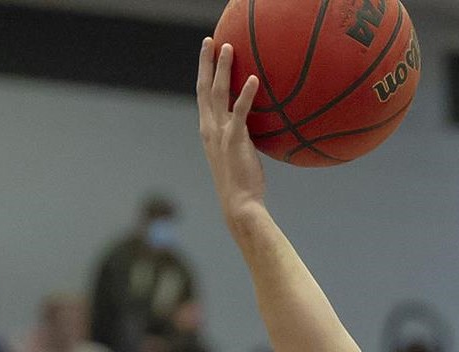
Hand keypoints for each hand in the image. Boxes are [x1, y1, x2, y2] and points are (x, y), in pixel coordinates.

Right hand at [196, 40, 266, 220]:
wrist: (239, 205)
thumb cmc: (242, 183)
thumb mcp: (237, 154)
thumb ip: (240, 136)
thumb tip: (251, 126)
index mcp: (208, 131)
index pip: (203, 95)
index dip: (204, 73)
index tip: (207, 54)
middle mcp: (209, 128)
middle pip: (204, 87)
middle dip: (206, 62)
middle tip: (210, 40)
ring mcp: (220, 133)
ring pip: (218, 93)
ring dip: (223, 69)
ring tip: (229, 48)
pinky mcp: (234, 140)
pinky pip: (240, 111)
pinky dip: (246, 94)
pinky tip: (255, 79)